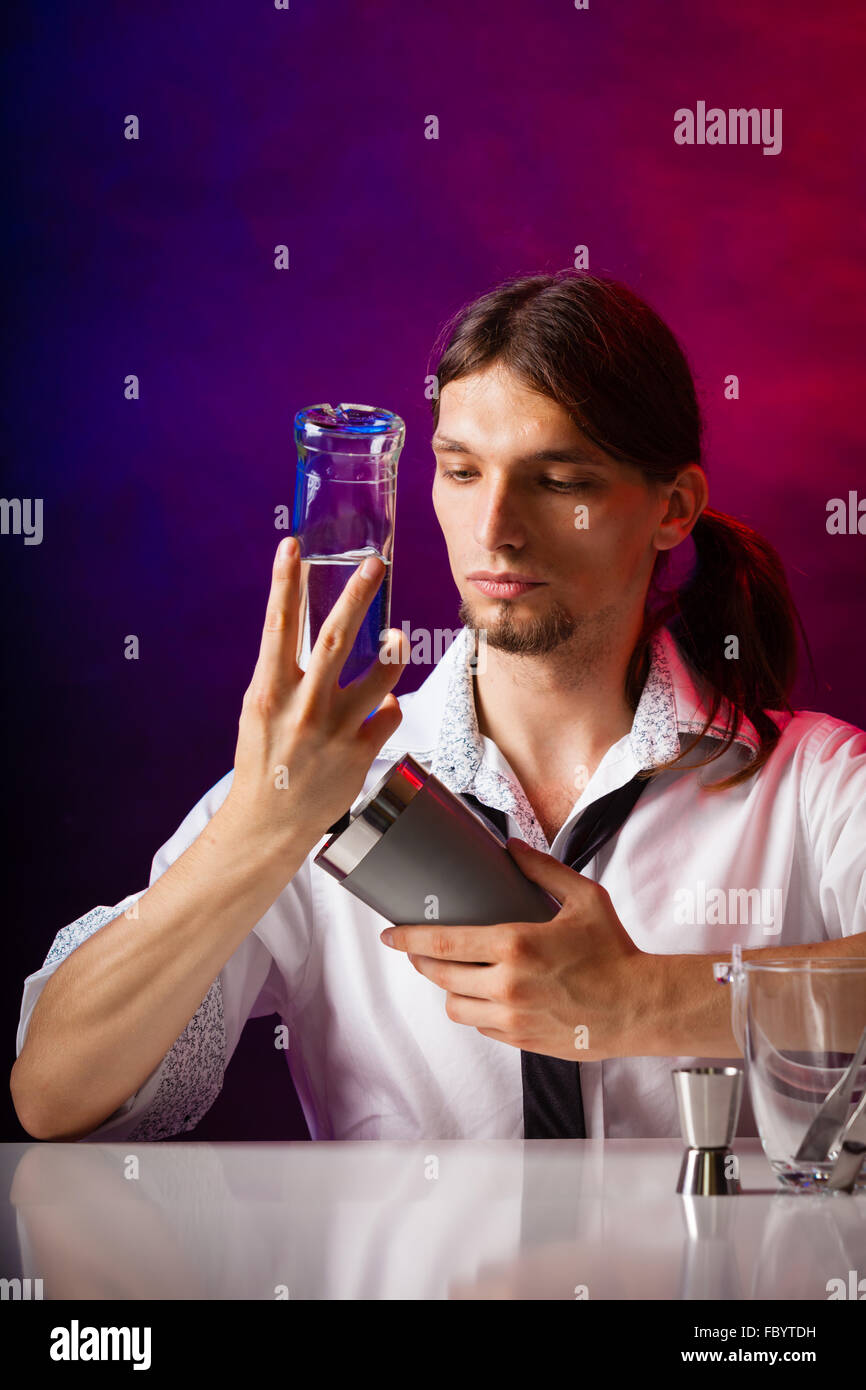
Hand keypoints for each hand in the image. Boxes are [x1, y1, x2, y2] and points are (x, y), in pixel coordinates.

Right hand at [222, 536, 409, 852]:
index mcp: (269, 690)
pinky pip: (388, 715)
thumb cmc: (264, 758)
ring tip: (399, 636)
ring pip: (380, 676)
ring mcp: (333, 731)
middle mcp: (301, 706)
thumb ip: (283, 672)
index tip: (293, 547)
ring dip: (395, 652)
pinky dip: (387, 706)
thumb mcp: (260, 708)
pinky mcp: (358, 755)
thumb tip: (310, 631)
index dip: (284, 583)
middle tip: (375, 564)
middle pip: (337, 639)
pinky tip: (379, 707)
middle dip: (357, 596)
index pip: (277, 626)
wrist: (269, 821)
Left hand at [380, 838, 654, 1061]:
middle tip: (417, 952)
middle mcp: (508, 984)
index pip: (443, 943)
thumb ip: (543, 870)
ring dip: (449, 989)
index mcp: (516, 945)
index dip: (409, 939)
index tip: (391, 935)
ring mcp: (512, 1017)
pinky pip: (481, 1027)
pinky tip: (487, 995)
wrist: (640, 1006)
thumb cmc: (614, 951)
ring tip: (453, 975)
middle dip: (421, 963)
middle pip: (440, 976)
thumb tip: (511, 846)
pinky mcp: (522, 1041)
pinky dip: (477, 1011)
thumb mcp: (584, 898)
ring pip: (455, 1007)